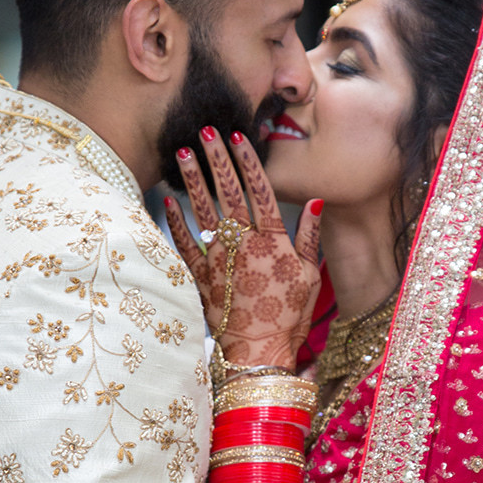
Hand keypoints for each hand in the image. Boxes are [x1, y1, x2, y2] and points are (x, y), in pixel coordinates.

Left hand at [165, 128, 321, 370]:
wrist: (258, 351)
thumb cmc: (289, 316)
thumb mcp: (309, 276)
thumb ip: (309, 237)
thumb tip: (316, 202)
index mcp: (273, 241)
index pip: (259, 190)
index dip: (249, 161)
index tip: (239, 136)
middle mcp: (244, 243)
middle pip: (229, 192)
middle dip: (217, 159)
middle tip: (206, 130)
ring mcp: (219, 258)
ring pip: (203, 210)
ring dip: (192, 180)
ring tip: (183, 153)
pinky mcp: (200, 275)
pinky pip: (184, 243)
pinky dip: (174, 221)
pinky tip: (166, 200)